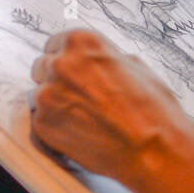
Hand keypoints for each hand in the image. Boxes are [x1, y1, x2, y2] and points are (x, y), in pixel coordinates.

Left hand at [30, 29, 193, 188]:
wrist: (153, 149)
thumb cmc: (152, 109)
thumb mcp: (136, 67)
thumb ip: (106, 59)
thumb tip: (98, 62)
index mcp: (82, 42)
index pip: (54, 44)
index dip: (64, 59)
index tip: (72, 72)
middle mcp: (59, 63)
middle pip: (42, 67)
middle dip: (56, 80)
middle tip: (79, 98)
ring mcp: (47, 93)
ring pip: (40, 95)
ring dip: (56, 104)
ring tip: (86, 119)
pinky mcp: (42, 122)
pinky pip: (41, 120)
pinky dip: (56, 126)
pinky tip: (81, 133)